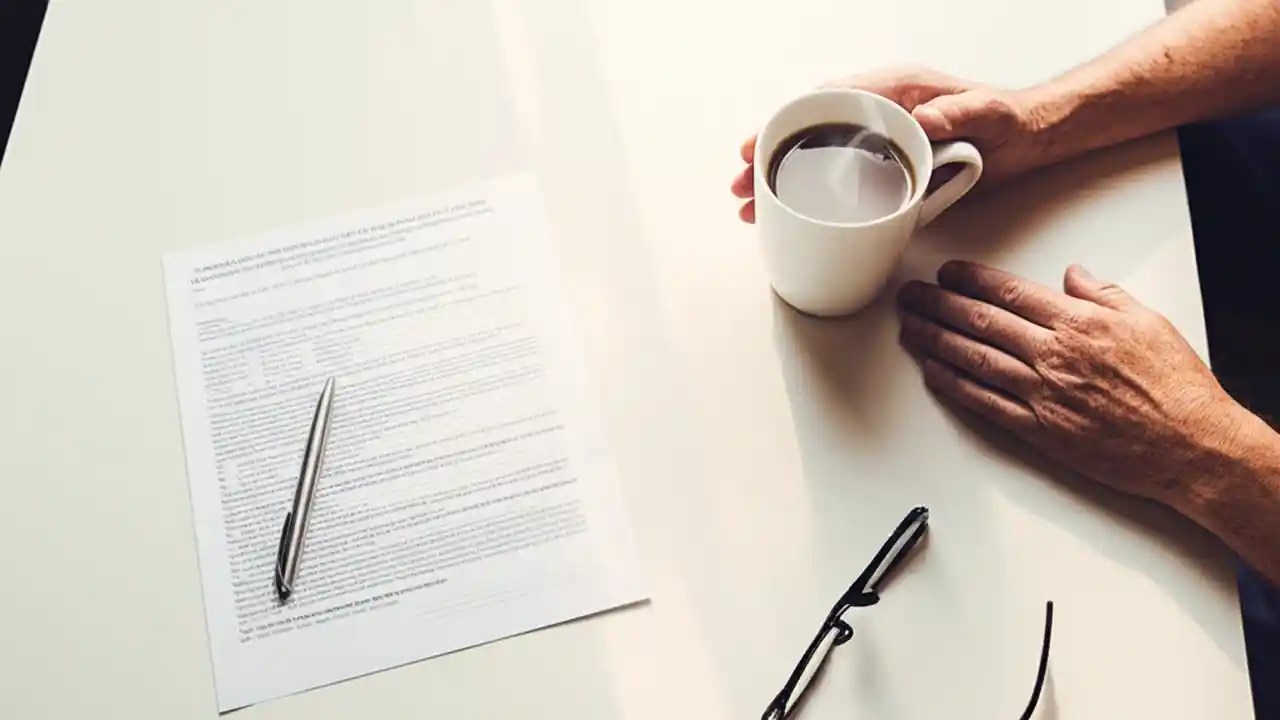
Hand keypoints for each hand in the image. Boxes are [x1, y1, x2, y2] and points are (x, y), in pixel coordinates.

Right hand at [732, 67, 1046, 222]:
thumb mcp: (987, 112)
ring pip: (817, 162)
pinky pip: (840, 184)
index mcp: (893, 92)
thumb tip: (924, 118)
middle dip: (770, 159)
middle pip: (809, 134)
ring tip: (749, 208)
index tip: (756, 143)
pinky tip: (787, 218)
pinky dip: (812, 200)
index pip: (826, 103)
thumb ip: (959, 112)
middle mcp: (878, 116)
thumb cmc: (1007, 119)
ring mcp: (879, 145)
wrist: (1028, 140)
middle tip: (740, 185)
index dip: (787, 124)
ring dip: (782, 184)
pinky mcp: (888, 171)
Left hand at [897, 261, 1251, 506]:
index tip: (947, 273)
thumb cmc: (1176, 387)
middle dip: (938, 305)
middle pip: (981, 322)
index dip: (971, 280)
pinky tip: (933, 372)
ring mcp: (1043, 394)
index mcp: (1078, 324)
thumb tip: (1072, 275)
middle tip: (911, 295)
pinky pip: (986, 404)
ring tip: (910, 328)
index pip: (1010, 293)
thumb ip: (1103, 294)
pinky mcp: (1040, 430)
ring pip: (975, 359)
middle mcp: (1053, 355)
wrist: (1190, 445)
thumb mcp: (1147, 321)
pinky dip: (955, 386)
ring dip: (935, 341)